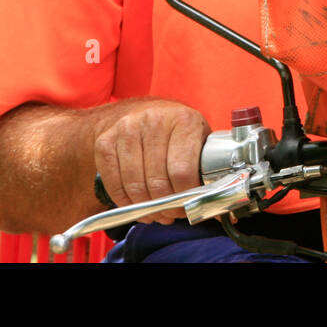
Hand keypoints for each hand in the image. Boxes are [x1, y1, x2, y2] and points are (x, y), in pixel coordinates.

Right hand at [93, 99, 210, 222]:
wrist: (142, 112)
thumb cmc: (176, 132)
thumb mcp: (198, 138)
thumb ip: (206, 165)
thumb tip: (221, 202)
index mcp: (183, 119)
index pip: (182, 171)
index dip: (185, 196)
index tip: (188, 205)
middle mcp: (153, 120)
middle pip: (157, 182)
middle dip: (166, 206)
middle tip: (171, 215)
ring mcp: (126, 130)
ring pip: (135, 186)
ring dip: (146, 208)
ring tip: (156, 213)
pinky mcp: (106, 142)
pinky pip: (114, 184)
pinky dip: (126, 202)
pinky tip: (137, 205)